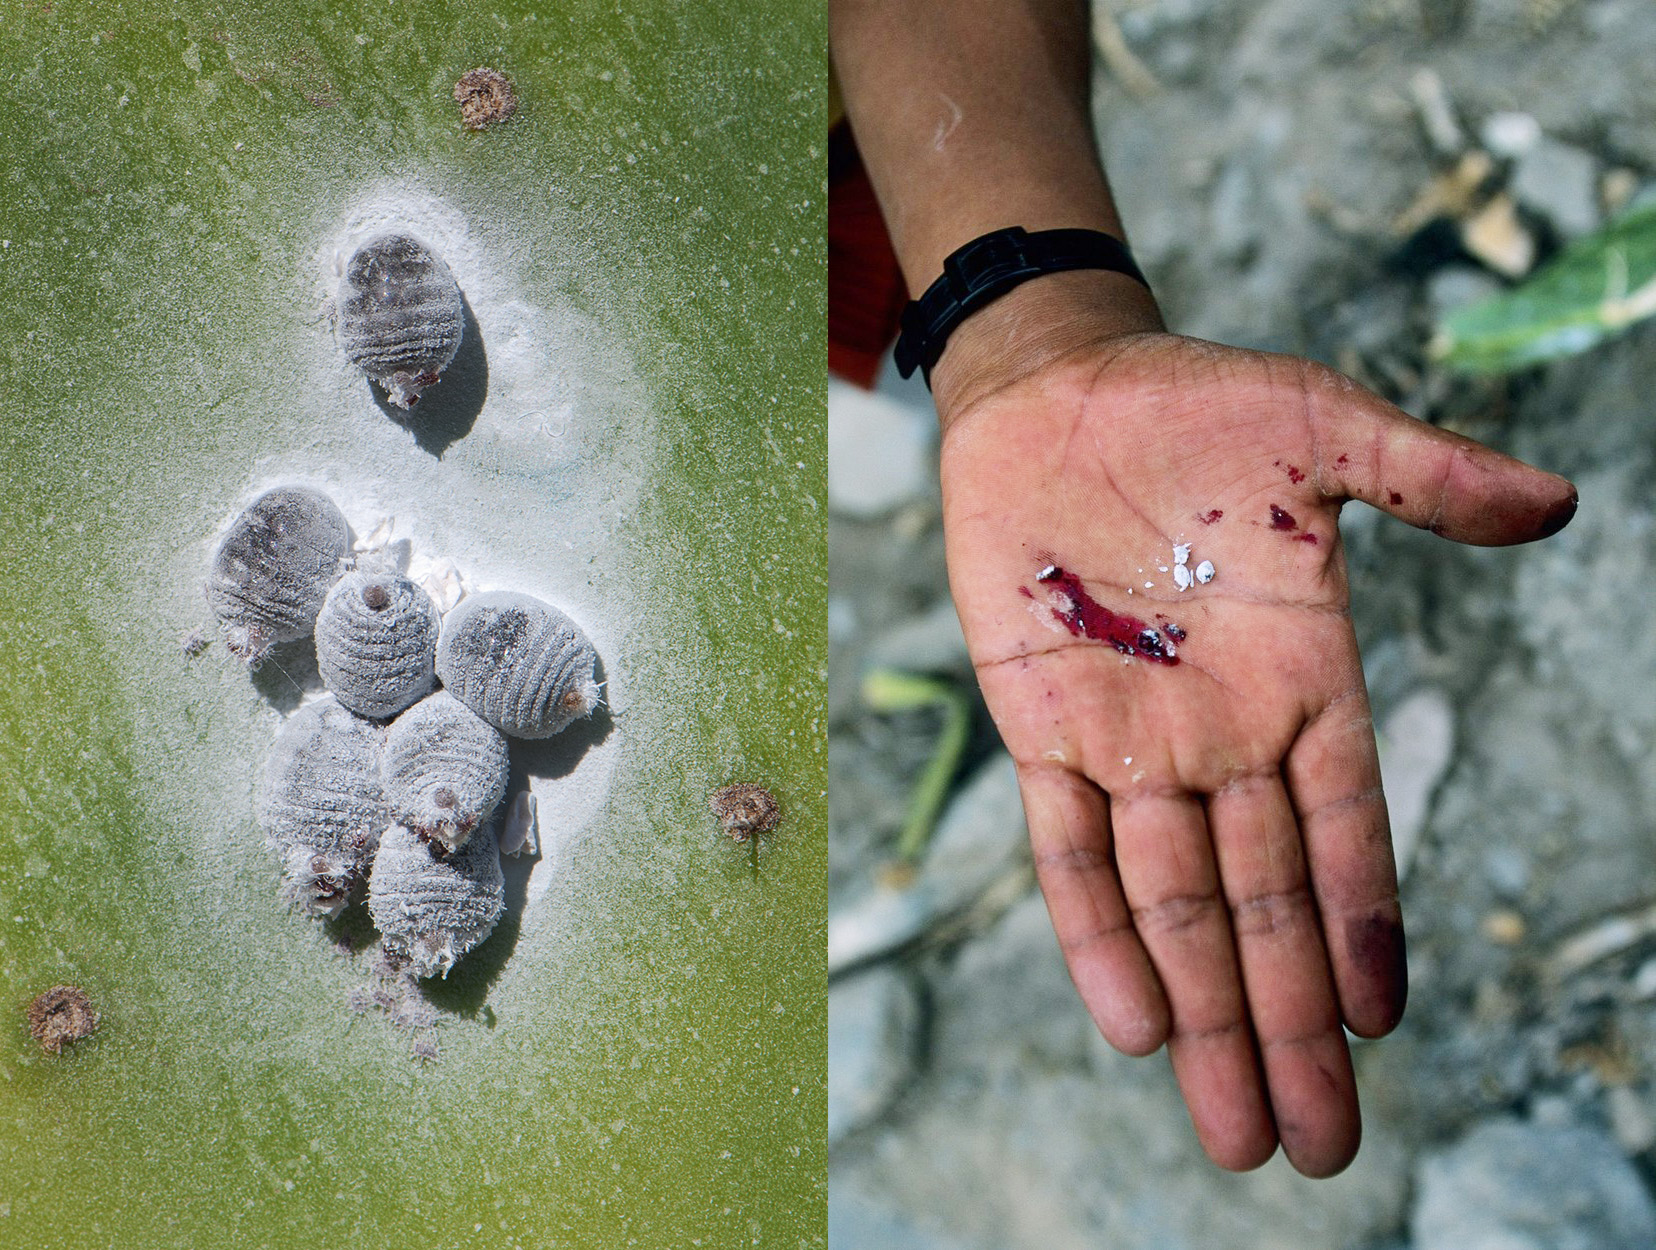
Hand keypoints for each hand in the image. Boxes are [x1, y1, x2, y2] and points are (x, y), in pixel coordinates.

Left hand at [934, 274, 1576, 1176]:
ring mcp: (1129, 742)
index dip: (1359, 925)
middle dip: (1286, 1024)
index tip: (1379, 1024)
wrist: (1057, 393)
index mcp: (1300, 679)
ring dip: (1201, 1015)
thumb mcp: (1320, 426)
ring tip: (1233, 1126)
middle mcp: (1219, 734)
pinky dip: (1095, 935)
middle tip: (1313, 1145)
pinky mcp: (1040, 728)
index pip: (1341, 831)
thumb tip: (1553, 504)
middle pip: (1261, 905)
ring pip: (1171, 904)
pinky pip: (1066, 851)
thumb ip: (1425, 476)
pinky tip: (1133, 1027)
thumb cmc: (1193, 408)